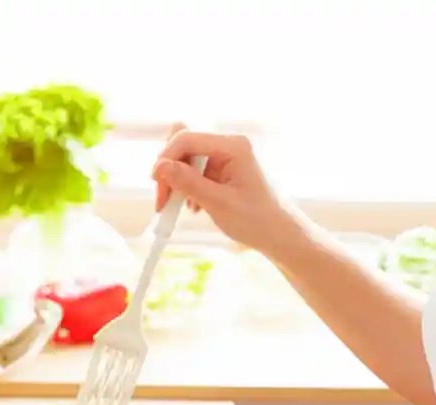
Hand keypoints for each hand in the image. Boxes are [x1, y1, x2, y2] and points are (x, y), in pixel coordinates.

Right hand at [152, 124, 304, 255]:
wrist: (279, 234)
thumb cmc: (257, 220)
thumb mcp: (218, 203)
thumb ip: (188, 183)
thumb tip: (160, 167)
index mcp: (234, 146)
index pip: (187, 138)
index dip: (166, 157)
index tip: (156, 181)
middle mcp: (230, 145)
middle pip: (185, 146)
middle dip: (170, 171)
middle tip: (164, 200)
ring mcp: (227, 156)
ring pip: (187, 159)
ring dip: (178, 181)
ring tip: (180, 207)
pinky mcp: (224, 168)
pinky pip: (196, 169)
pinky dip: (189, 186)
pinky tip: (194, 206)